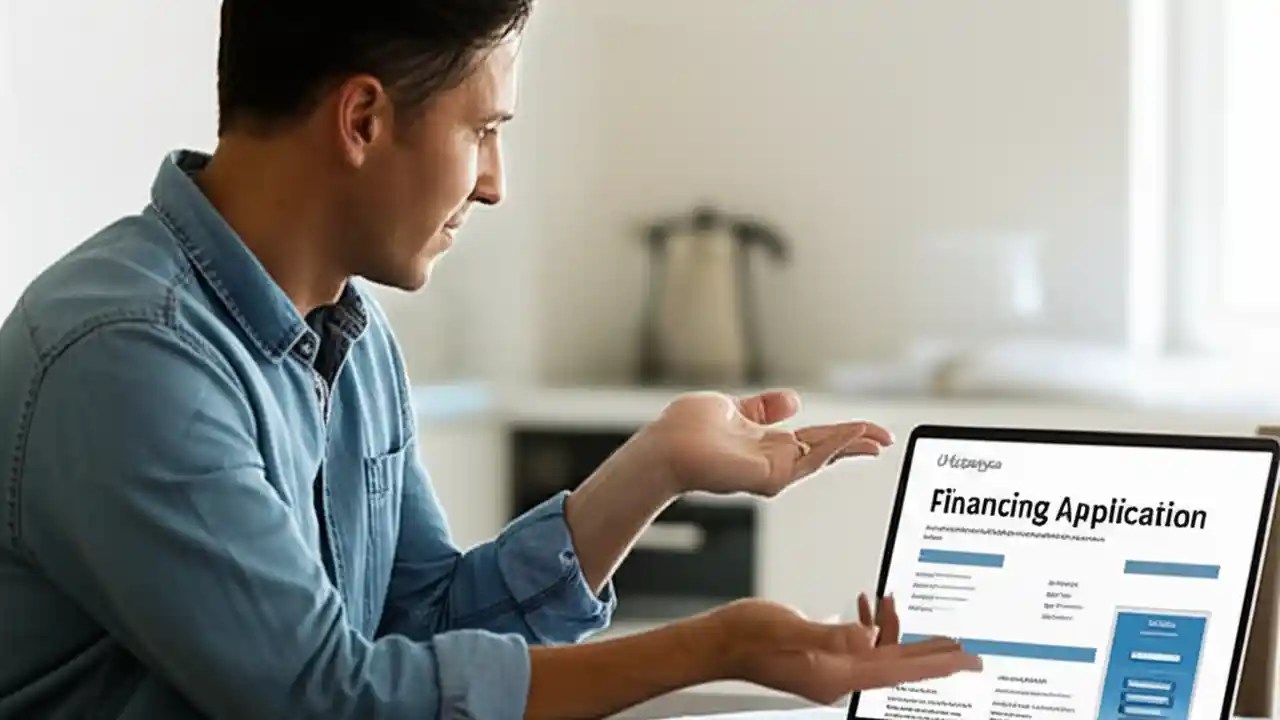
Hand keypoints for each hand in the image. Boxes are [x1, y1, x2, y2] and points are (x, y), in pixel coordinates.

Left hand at [645, 389, 893, 495]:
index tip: (866, 429)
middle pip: (824, 451)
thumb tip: (793, 400)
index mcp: (765, 443)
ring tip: (878, 436)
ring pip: (823, 457)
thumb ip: (763, 408)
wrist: (664, 447)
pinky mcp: (770, 477)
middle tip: (886, 438)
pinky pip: (809, 461)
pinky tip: (851, 434)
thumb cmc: (685, 430)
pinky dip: (833, 448)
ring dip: (851, 444)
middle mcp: (772, 460)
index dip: (839, 433)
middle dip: (856, 444)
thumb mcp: (733, 408)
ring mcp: (772, 471)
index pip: (811, 439)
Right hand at [710, 596, 981, 704]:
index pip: (899, 671)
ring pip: (879, 654)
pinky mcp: (820, 658)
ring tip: (902, 605)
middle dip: (933, 656)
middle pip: (898, 666)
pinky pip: (858, 646)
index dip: (937, 665)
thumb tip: (868, 635)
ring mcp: (829, 669)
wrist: (718, 643)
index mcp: (838, 675)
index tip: (968, 662)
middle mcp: (839, 677)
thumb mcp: (791, 628)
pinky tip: (865, 607)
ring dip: (895, 631)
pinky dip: (869, 627)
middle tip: (968, 651)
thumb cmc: (748, 636)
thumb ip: (830, 634)